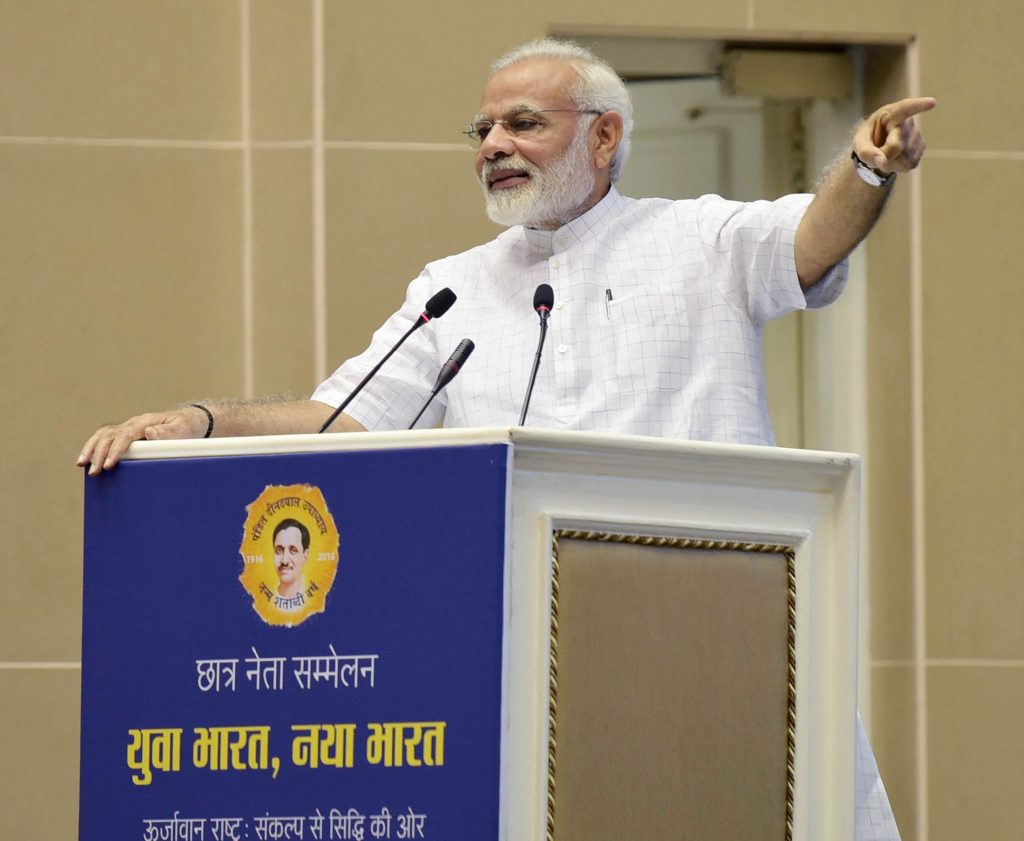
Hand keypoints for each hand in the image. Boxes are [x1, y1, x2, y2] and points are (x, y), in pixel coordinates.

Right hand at [77, 407, 208, 475]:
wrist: (189, 421)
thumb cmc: (187, 427)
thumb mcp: (183, 429)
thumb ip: (168, 432)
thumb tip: (149, 433)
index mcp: (146, 422)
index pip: (126, 435)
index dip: (116, 450)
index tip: (109, 464)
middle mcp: (134, 423)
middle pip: (110, 435)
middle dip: (99, 453)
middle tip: (94, 472)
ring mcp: (128, 427)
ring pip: (103, 435)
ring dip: (91, 449)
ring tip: (81, 464)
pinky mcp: (126, 434)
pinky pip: (105, 438)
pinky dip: (94, 447)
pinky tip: (87, 459)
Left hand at [853, 97, 935, 173]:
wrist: (877, 147)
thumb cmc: (868, 139)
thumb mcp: (859, 143)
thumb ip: (865, 152)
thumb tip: (881, 161)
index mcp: (891, 113)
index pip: (906, 108)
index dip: (919, 105)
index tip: (932, 102)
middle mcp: (907, 122)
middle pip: (897, 146)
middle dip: (883, 155)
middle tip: (875, 154)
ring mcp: (916, 135)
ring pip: (904, 158)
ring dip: (890, 162)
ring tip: (885, 153)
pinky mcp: (921, 148)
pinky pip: (909, 164)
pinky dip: (897, 167)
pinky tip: (894, 158)